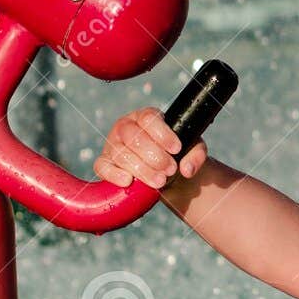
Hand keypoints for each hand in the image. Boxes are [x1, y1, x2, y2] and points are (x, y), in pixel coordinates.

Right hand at [93, 106, 207, 189]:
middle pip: (133, 136)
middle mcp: (126, 126)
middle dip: (154, 156)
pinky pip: (102, 167)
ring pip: (121, 153)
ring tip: (160, 182)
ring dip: (141, 170)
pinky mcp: (104, 162)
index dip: (162, 134)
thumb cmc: (176, 155)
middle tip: (170, 170)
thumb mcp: (192, 150)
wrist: (163, 172)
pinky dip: (113, 174)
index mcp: (146, 117)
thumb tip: (187, 169)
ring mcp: (112, 144)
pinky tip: (129, 181)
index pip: (148, 119)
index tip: (177, 149)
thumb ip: (196, 155)